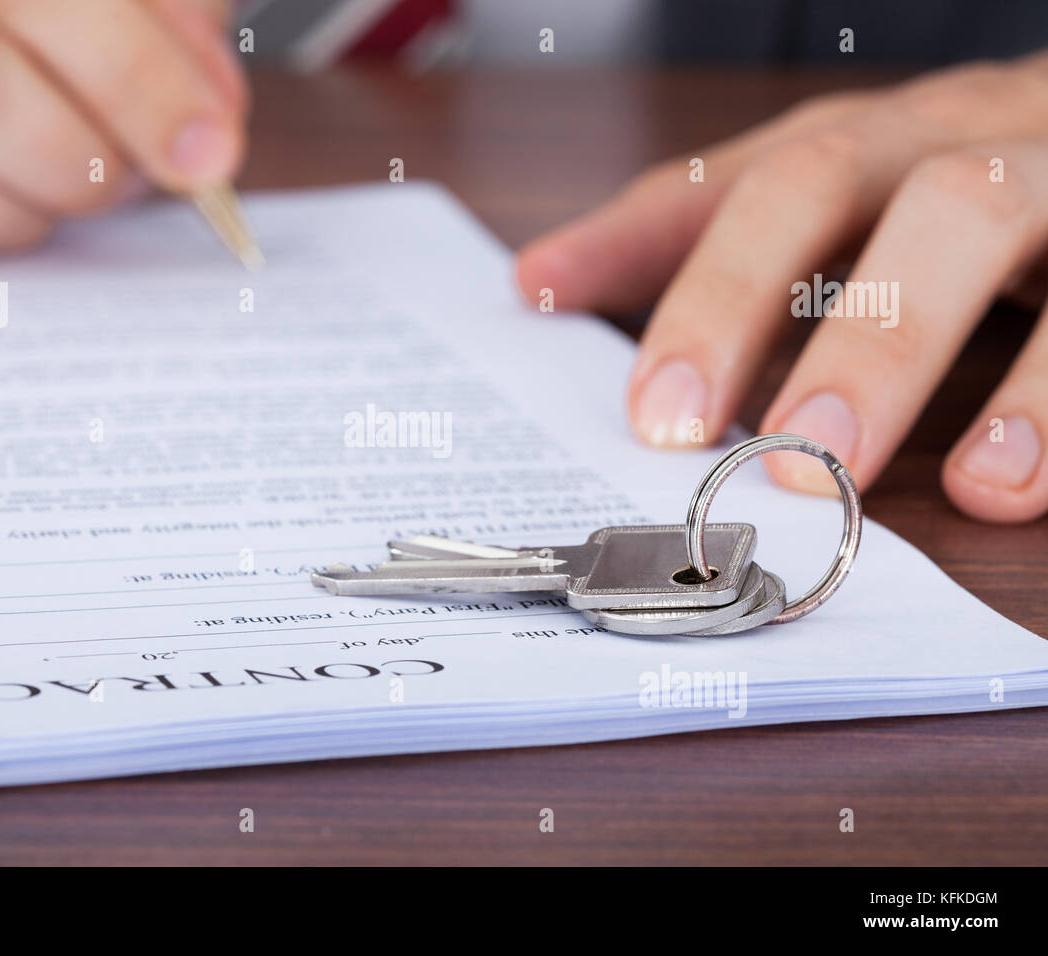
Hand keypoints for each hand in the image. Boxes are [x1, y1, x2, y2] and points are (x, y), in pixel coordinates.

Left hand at [517, 54, 1047, 522]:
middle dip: (744, 297)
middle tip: (689, 431)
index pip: (745, 183)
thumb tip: (537, 280)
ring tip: (830, 465)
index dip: (679, 281)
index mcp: (868, 142)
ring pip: (974, 218)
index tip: (617, 383)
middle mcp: (952, 138)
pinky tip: (1004, 482)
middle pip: (831, 178)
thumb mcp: (833, 209)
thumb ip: (692, 243)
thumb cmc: (963, 200)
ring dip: (892, 348)